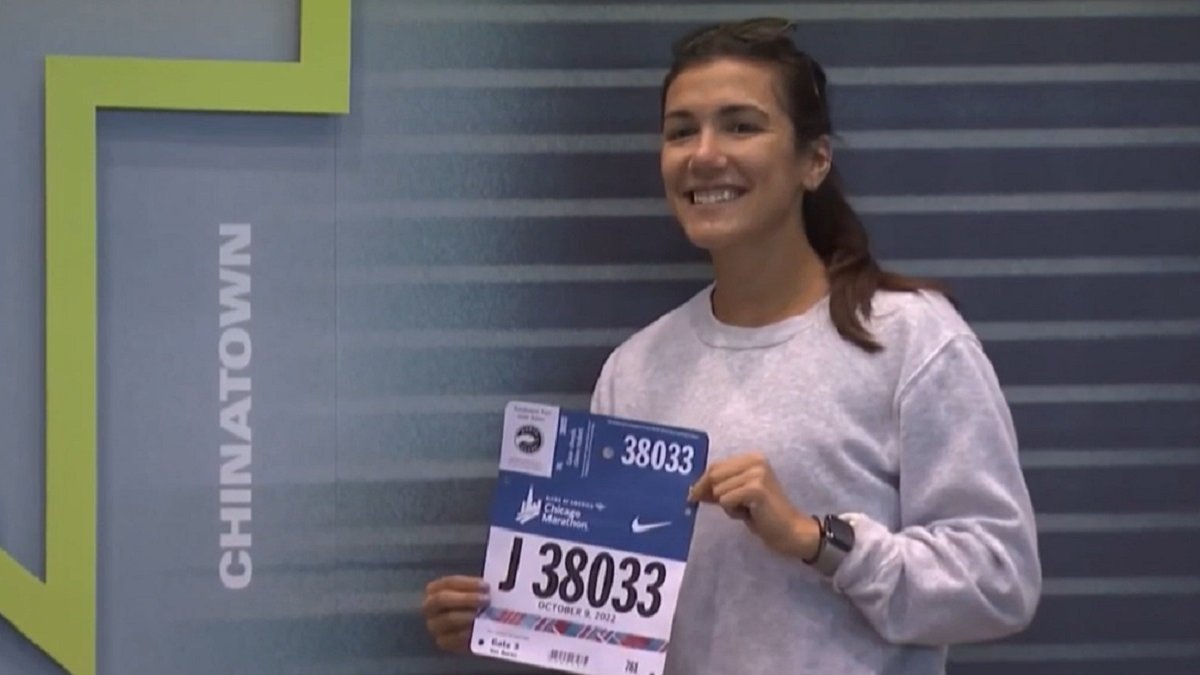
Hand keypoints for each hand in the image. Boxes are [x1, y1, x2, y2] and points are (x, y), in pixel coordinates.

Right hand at [421, 575, 488, 652]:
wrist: (469, 627)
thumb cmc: (471, 603)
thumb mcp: (472, 591)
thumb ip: (477, 588)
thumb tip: (494, 585)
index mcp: (434, 589)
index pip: (448, 582)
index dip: (468, 584)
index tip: (486, 586)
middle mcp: (429, 607)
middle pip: (442, 599)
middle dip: (466, 598)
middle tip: (486, 600)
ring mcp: (434, 625)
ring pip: (449, 618)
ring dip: (468, 615)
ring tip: (484, 615)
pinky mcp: (442, 642)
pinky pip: (453, 638)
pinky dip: (468, 633)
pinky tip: (480, 630)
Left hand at [688, 452, 820, 559]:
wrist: (790, 530)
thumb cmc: (763, 514)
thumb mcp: (739, 494)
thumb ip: (721, 487)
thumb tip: (694, 489)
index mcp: (752, 458)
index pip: (716, 466)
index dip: (702, 481)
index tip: (693, 495)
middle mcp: (755, 460)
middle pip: (714, 474)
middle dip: (708, 492)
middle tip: (721, 507)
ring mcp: (757, 473)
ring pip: (718, 489)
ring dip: (726, 505)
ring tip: (745, 510)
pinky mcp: (756, 489)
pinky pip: (725, 500)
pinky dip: (732, 511)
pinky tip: (749, 514)